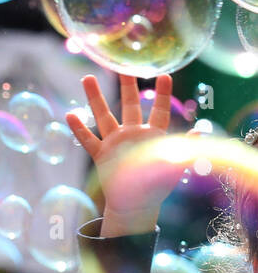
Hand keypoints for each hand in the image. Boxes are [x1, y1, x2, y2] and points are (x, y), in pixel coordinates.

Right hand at [66, 73, 173, 236]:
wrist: (135, 205)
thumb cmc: (157, 187)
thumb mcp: (174, 165)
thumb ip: (185, 146)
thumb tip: (202, 130)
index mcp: (152, 136)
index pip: (159, 111)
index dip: (162, 94)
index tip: (164, 75)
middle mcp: (132, 134)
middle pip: (128, 105)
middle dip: (126, 86)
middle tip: (122, 67)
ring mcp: (114, 143)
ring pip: (103, 116)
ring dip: (95, 98)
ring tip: (87, 79)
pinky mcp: (101, 155)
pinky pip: (88, 140)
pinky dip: (79, 129)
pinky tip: (70, 115)